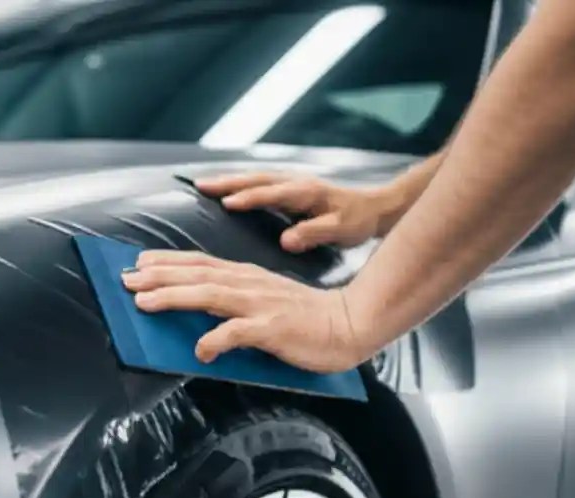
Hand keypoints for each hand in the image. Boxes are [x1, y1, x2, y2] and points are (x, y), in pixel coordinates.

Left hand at [122, 250, 375, 372]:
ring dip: (174, 297)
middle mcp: (248, 284)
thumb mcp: (262, 302)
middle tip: (125, 280)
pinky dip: (216, 339)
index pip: (199, 263)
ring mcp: (260, 304)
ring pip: (210, 296)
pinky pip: (239, 333)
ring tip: (144, 303)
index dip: (167, 262)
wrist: (349, 324)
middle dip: (158, 276)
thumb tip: (196, 313)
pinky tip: (199, 350)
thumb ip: (231, 303)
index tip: (136, 264)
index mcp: (245, 276)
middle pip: (196, 275)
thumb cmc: (304, 318)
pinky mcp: (273, 327)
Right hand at [195, 173, 399, 252]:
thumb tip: (285, 240)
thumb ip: (313, 234)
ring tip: (203, 185)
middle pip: (256, 179)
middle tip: (199, 185)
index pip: (272, 193)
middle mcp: (296, 183)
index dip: (249, 198)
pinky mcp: (289, 189)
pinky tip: (225, 191)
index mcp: (306, 193)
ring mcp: (291, 183)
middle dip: (228, 182)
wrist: (375, 207)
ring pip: (255, 178)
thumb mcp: (341, 231)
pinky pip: (259, 184)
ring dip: (229, 180)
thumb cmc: (357, 221)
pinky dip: (239, 184)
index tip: (226, 203)